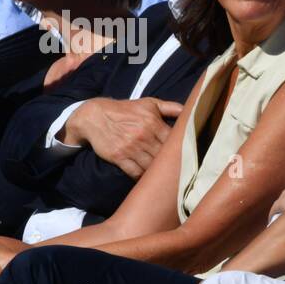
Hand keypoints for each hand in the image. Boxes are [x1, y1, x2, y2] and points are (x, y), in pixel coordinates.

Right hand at [64, 97, 183, 178]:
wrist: (94, 116)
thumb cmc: (125, 110)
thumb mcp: (148, 104)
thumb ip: (170, 107)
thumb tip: (190, 109)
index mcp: (153, 123)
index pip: (174, 140)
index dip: (182, 149)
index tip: (187, 155)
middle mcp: (143, 136)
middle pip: (164, 156)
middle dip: (172, 163)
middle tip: (179, 170)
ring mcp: (131, 148)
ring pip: (152, 166)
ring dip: (158, 172)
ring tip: (166, 176)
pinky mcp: (119, 157)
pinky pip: (135, 173)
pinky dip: (143, 178)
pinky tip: (148, 179)